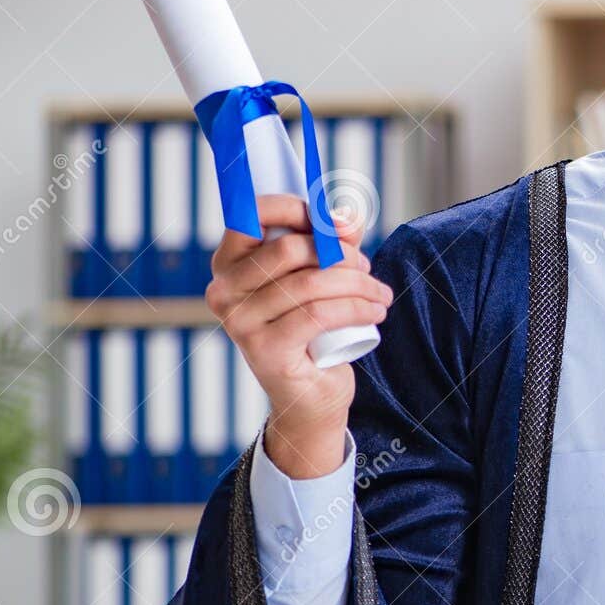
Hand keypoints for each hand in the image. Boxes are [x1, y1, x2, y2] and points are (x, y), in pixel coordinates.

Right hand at [205, 194, 392, 477]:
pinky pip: (319, 315)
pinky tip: (376, 312)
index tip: (337, 225)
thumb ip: (332, 241)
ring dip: (358, 283)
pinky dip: (356, 308)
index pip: (249, 217)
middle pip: (288, 250)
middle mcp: (223, 291)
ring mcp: (239, 322)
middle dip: (340, 253)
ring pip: (310, 284)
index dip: (296, 210)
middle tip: (367, 267)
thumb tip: (346, 218)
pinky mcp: (264, 350)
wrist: (310, 394)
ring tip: (380, 294)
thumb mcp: (322, 277)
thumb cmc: (314, 328)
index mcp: (228, 264)